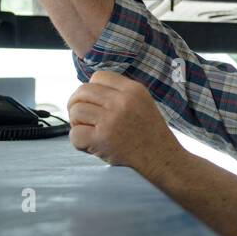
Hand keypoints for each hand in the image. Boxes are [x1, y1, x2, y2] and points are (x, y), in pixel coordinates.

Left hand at [66, 71, 181, 177]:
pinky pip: (74, 134)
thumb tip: (89, 91)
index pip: (99, 76)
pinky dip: (78, 142)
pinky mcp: (103, 139)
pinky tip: (90, 145)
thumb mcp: (143, 103)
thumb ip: (121, 94)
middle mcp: (122, 101)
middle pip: (83, 91)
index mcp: (133, 90)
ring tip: (88, 132)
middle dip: (76, 104)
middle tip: (82, 118)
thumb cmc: (150, 134)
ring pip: (76, 111)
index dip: (91, 89)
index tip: (94, 103)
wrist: (162, 159)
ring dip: (77, 123)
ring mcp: (112, 120)